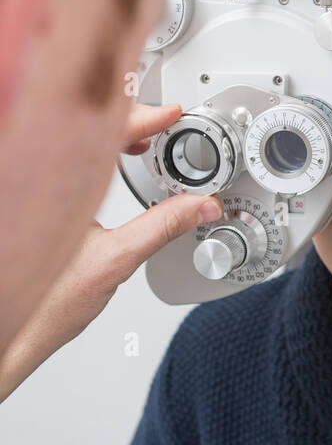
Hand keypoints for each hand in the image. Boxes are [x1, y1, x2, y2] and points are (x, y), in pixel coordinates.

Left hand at [0, 104, 221, 402]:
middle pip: (88, 123)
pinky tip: (107, 164)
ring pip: (74, 138)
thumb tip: (200, 206)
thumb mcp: (116, 260)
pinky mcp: (32, 201)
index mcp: (59, 184)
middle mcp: (39, 178)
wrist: (13, 331)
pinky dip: (91, 152)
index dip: (141, 114)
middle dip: (128, 117)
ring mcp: (32, 188)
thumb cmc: (45, 305)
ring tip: (140, 141)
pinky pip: (61, 158)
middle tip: (160, 124)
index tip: (168, 114)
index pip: (104, 127)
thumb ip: (163, 226)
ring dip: (109, 133)